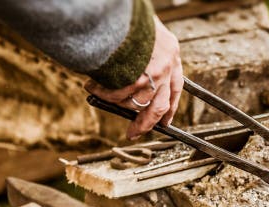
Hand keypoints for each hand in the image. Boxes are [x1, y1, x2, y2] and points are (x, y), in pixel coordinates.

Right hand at [85, 18, 183, 139]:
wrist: (116, 6)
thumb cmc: (126, 18)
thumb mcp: (145, 34)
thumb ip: (145, 54)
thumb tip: (132, 80)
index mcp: (172, 52)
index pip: (176, 88)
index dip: (169, 108)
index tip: (165, 122)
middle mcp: (167, 65)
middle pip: (160, 107)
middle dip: (145, 123)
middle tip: (134, 132)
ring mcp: (153, 72)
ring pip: (135, 101)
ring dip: (115, 101)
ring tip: (97, 91)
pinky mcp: (136, 75)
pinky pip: (119, 94)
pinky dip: (104, 93)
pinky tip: (92, 86)